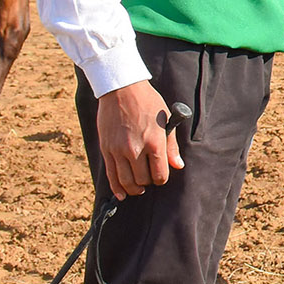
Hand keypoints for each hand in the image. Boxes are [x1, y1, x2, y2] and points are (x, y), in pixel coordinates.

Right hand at [96, 82, 183, 199]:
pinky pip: (111, 175)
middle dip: (148, 183)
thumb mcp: (166, 121)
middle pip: (142, 180)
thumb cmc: (148, 103)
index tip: (161, 175)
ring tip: (138, 187)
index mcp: (154, 142)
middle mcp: (135, 149)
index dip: (162, 179)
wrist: (122, 90)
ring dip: (133, 188)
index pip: (160, 174)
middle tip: (149, 178)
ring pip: (126, 181)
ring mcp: (118, 150)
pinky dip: (116, 187)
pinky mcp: (106, 149)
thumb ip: (171, 146)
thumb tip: (177, 165)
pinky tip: (121, 193)